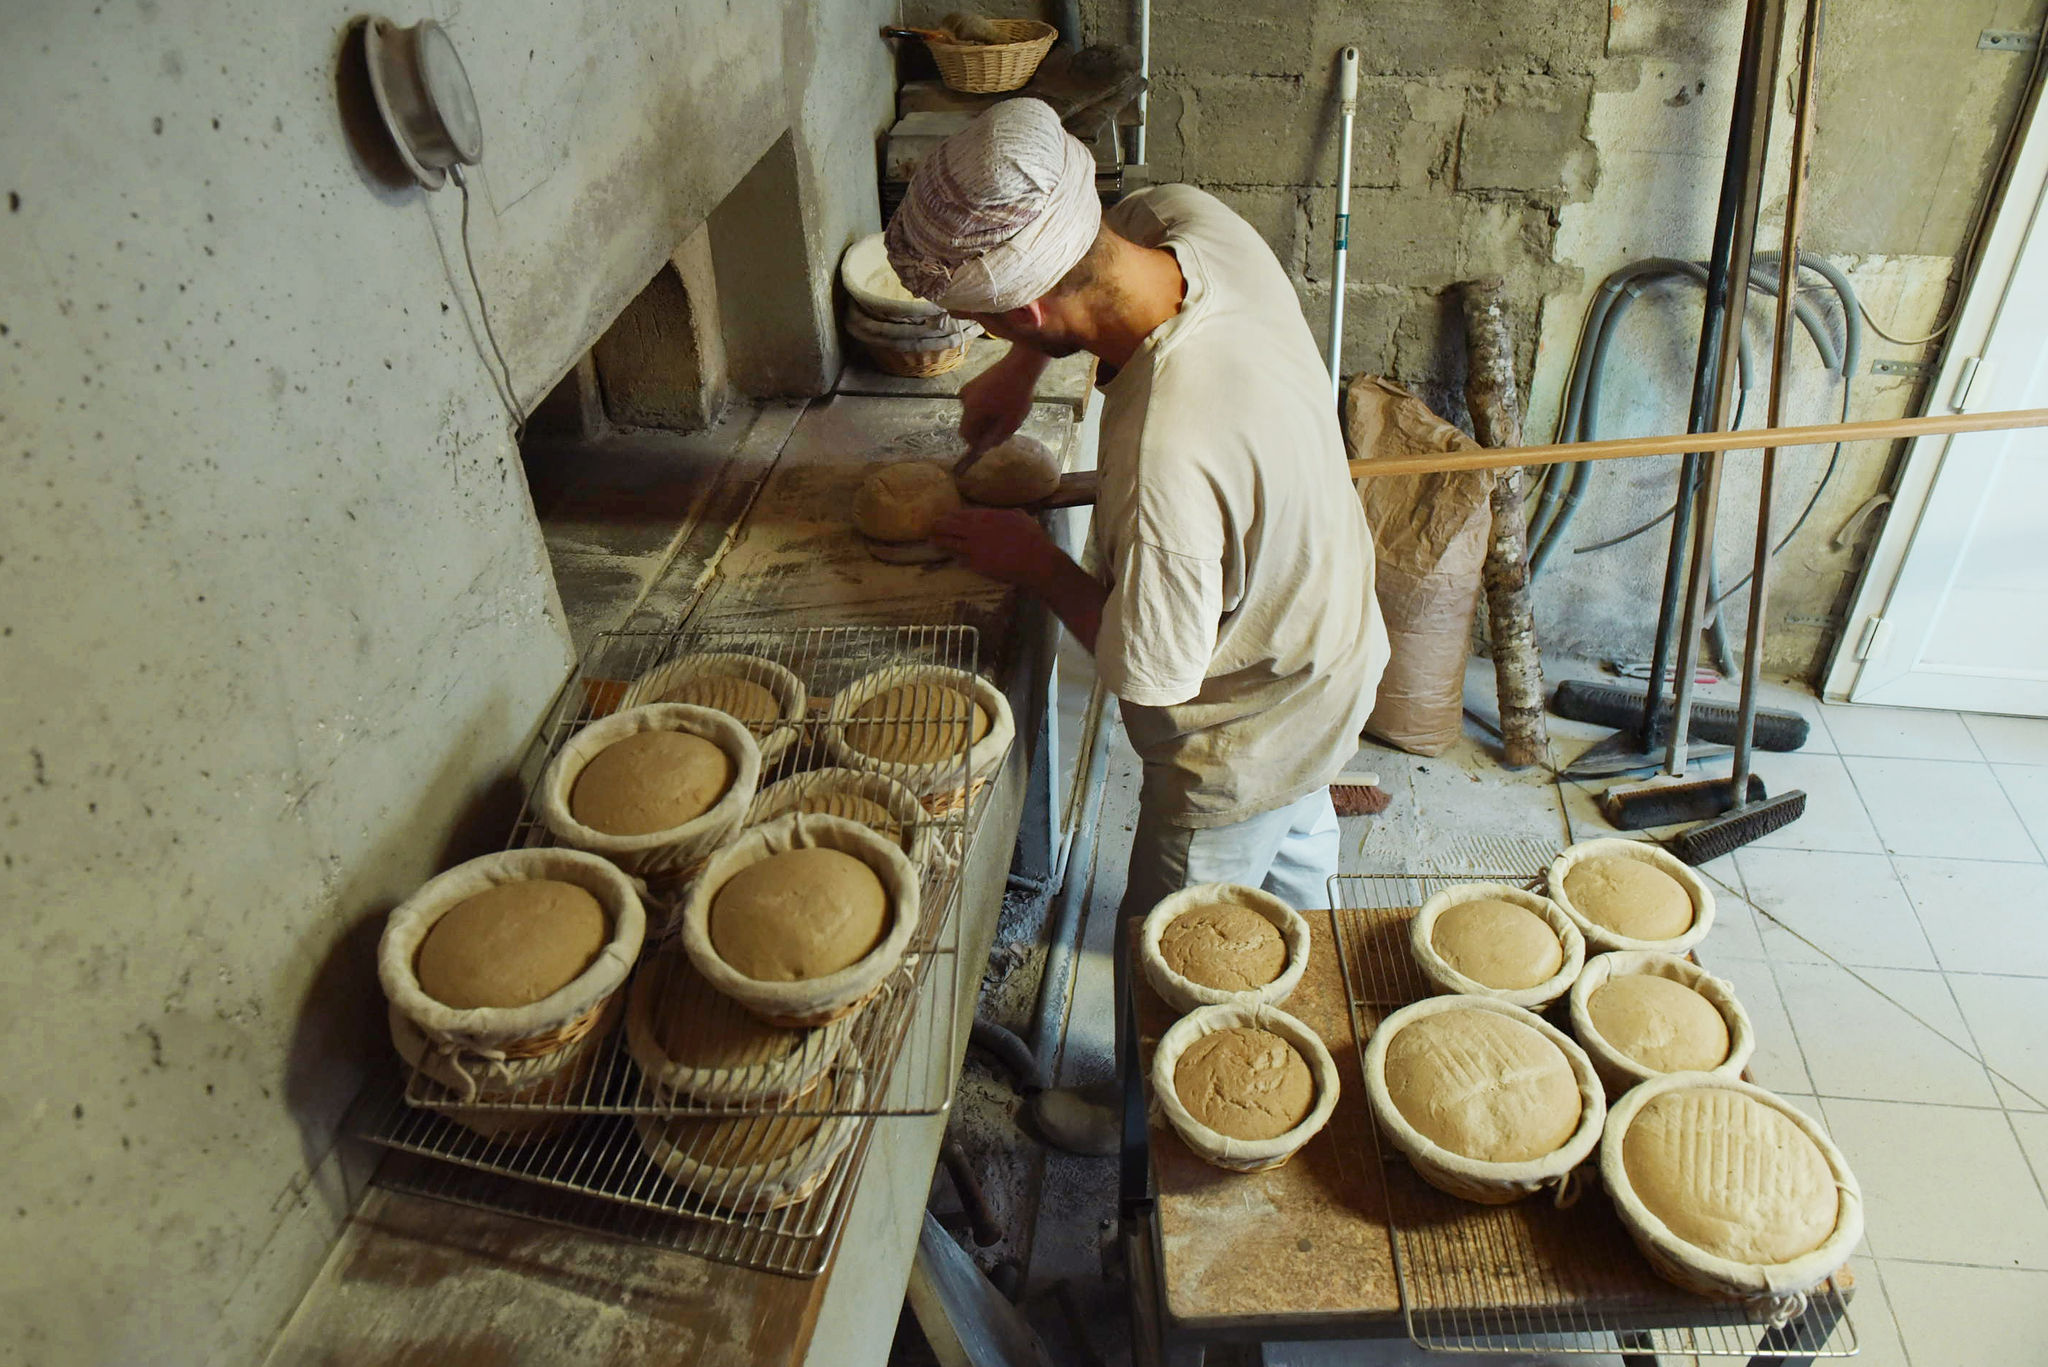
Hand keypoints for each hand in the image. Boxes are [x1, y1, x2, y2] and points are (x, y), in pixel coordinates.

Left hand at [931, 508, 1055, 585]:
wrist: (1035, 561)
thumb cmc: (1032, 538)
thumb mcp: (1019, 516)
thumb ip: (1005, 514)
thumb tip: (1001, 514)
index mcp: (988, 516)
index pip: (962, 513)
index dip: (952, 515)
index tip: (946, 516)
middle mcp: (977, 529)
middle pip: (951, 525)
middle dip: (940, 525)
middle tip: (932, 525)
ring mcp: (974, 547)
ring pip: (951, 542)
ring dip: (940, 540)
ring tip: (932, 539)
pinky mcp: (976, 564)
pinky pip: (960, 558)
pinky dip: (954, 554)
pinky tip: (948, 554)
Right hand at [957, 346, 1045, 451]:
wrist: (1020, 365)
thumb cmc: (1017, 395)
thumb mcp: (1011, 423)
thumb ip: (996, 438)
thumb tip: (984, 447)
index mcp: (971, 410)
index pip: (965, 434)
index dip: (977, 442)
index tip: (991, 442)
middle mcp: (965, 400)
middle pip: (969, 423)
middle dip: (983, 430)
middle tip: (1003, 429)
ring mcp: (969, 389)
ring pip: (973, 413)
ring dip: (986, 418)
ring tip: (1006, 415)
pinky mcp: (975, 382)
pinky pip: (976, 402)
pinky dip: (986, 407)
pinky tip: (1002, 404)